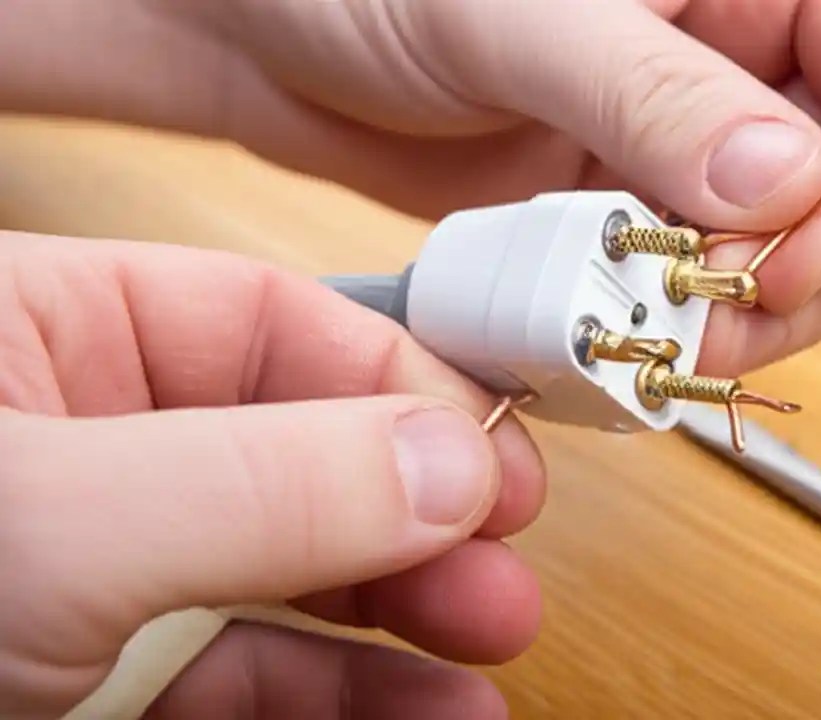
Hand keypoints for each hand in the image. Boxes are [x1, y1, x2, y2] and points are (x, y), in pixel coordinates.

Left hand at [0, 233, 545, 718]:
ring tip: (492, 628)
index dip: (391, 376)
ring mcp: (94, 568)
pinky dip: (343, 692)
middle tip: (504, 547)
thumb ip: (257, 481)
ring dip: (405, 606)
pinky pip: (247, 671)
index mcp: (44, 335)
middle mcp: (81, 445)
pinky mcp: (101, 678)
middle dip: (419, 503)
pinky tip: (420, 706)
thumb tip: (447, 460)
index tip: (484, 447)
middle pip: (301, 449)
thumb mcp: (52, 520)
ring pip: (287, 569)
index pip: (261, 317)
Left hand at [4, 0, 820, 376]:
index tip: (795, 261)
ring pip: (800, 253)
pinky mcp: (646, 204)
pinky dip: (680, 327)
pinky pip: (708, 282)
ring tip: (655, 341)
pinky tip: (623, 336)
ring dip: (746, 318)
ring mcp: (702, 139)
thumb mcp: (520, 12)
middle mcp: (755, 54)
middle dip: (814, 273)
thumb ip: (658, 94)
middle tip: (711, 326)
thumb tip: (784, 187)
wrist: (274, 29)